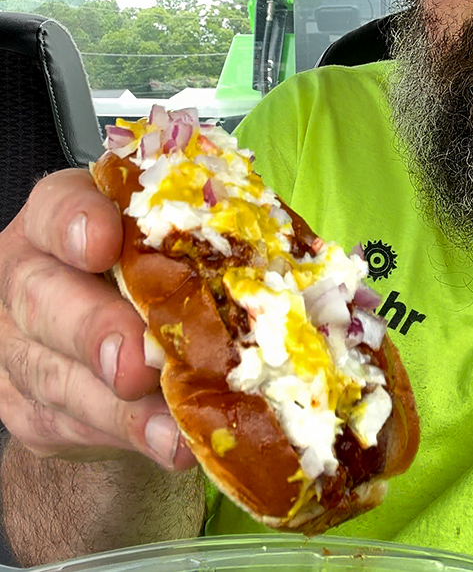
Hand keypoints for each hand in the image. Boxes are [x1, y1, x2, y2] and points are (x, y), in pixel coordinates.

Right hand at [0, 168, 195, 470]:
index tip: (102, 243)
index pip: (55, 208)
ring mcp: (19, 345)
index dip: (75, 222)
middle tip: (137, 361)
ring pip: (51, 373)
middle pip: (39, 297)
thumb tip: (268, 272)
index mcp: (63, 218)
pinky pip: (67, 424)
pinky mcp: (30, 406)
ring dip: (116, 406)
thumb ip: (198, 239)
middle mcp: (29, 274)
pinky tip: (167, 446)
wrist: (115, 321)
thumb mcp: (172, 238)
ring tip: (170, 428)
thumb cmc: (157, 267)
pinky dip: (124, 437)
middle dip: (92, 329)